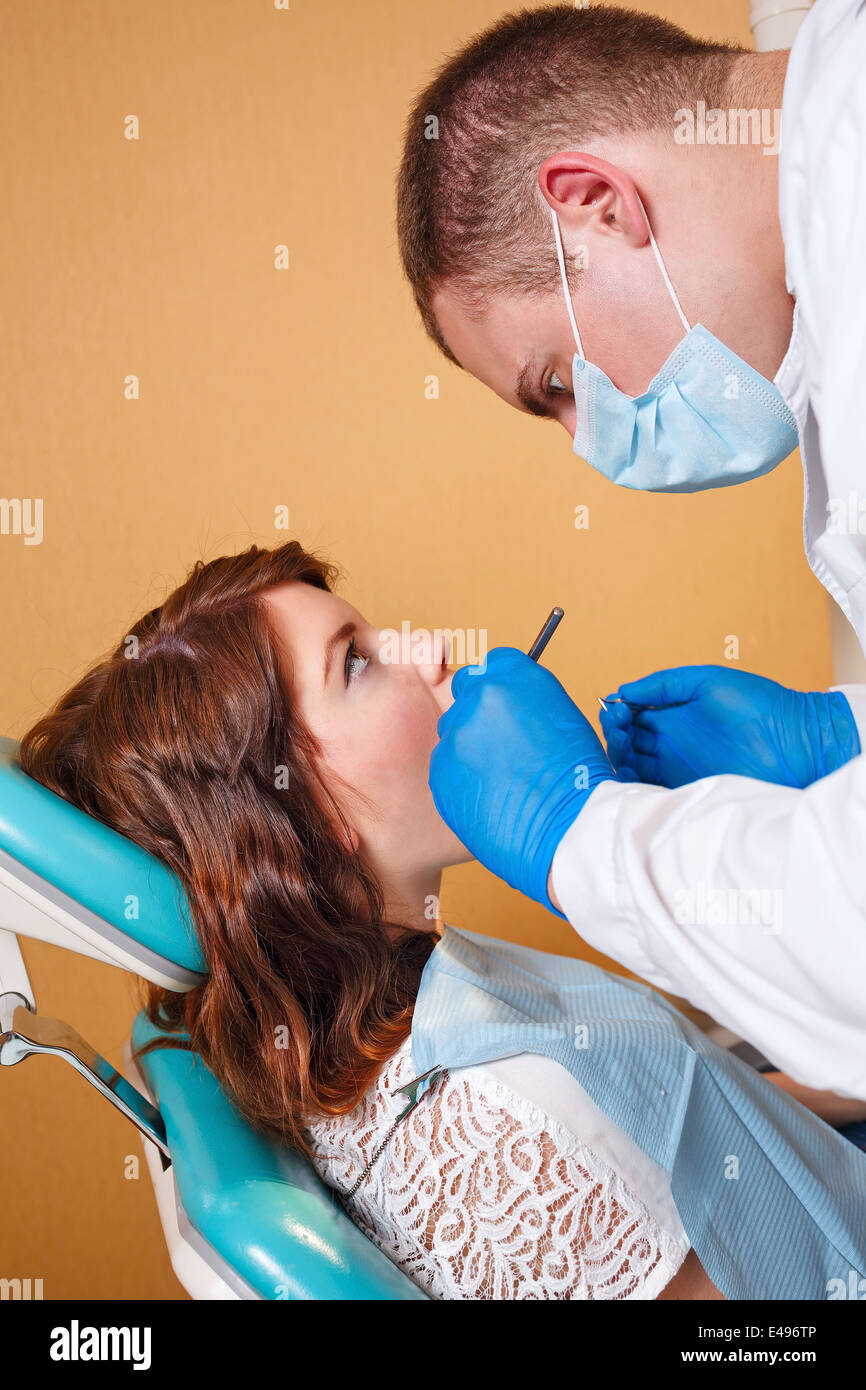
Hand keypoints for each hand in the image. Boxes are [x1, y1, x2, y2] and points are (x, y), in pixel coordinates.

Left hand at [429, 647, 615, 913]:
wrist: (567, 830)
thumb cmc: (579, 778)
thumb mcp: (564, 718)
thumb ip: (529, 700)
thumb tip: (513, 704)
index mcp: (515, 678)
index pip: (492, 664)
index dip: (501, 688)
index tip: (508, 706)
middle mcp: (480, 699)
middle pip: (466, 696)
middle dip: (481, 716)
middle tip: (505, 748)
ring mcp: (456, 737)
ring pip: (454, 733)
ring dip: (470, 749)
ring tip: (503, 779)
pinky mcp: (441, 772)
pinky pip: (446, 768)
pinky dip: (462, 779)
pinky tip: (491, 796)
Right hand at [600, 664, 860, 788]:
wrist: (796, 742)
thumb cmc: (760, 705)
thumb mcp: (708, 681)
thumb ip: (664, 684)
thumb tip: (624, 689)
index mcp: (675, 713)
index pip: (632, 715)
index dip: (617, 712)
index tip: (617, 708)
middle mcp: (672, 741)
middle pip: (627, 741)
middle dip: (615, 732)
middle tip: (619, 726)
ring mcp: (678, 765)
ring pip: (633, 764)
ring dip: (620, 755)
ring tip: (624, 746)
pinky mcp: (686, 788)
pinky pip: (650, 788)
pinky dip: (632, 782)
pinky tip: (629, 770)